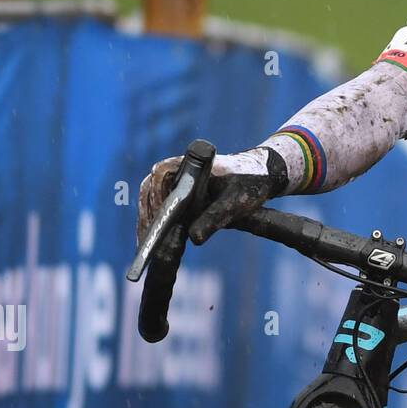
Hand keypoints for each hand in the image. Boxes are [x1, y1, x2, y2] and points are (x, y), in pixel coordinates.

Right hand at [137, 147, 288, 246]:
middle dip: (146, 214)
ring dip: (148, 218)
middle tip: (144, 241)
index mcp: (191, 162)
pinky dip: (156, 219)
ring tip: (144, 245)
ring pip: (152, 196)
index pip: (160, 177)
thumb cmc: (251, 184)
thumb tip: (193, 238)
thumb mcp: (236, 203)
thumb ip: (215, 218)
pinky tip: (152, 240)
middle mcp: (179, 166)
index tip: (154, 222)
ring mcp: (177, 177)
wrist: (262, 175)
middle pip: (150, 188)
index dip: (154, 200)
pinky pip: (161, 202)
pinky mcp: (180, 188)